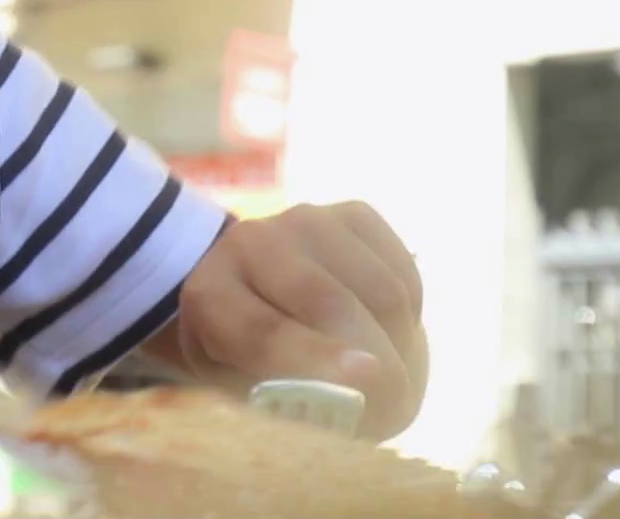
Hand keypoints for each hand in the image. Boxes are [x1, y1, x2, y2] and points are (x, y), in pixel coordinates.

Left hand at [157, 203, 426, 439]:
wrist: (267, 299)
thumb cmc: (255, 363)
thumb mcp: (252, 393)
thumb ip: (288, 398)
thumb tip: (353, 394)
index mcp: (209, 294)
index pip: (263, 330)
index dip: (313, 355)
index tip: (366, 378)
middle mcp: (250, 242)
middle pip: (327, 303)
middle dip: (375, 359)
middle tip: (399, 406)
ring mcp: (304, 220)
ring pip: (380, 290)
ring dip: (399, 344)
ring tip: (391, 378)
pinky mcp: (352, 214)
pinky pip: (403, 272)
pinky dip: (410, 313)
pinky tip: (387, 331)